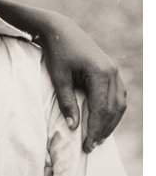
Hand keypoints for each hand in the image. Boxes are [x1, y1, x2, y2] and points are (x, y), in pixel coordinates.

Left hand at [38, 15, 126, 152]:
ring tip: (98, 138)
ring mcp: (114, 71)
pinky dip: (112, 110)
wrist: (61, 29)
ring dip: (110, 122)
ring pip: (120, 104)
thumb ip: (66, 101)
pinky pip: (118, 95)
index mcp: (100, 73)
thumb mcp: (58, 77)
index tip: (87, 146)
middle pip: (114, 109)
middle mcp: (112, 72)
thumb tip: (73, 127)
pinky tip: (103, 120)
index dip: (95, 129)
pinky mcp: (111, 71)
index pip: (101, 109)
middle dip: (104, 129)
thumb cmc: (57, 52)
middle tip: (92, 146)